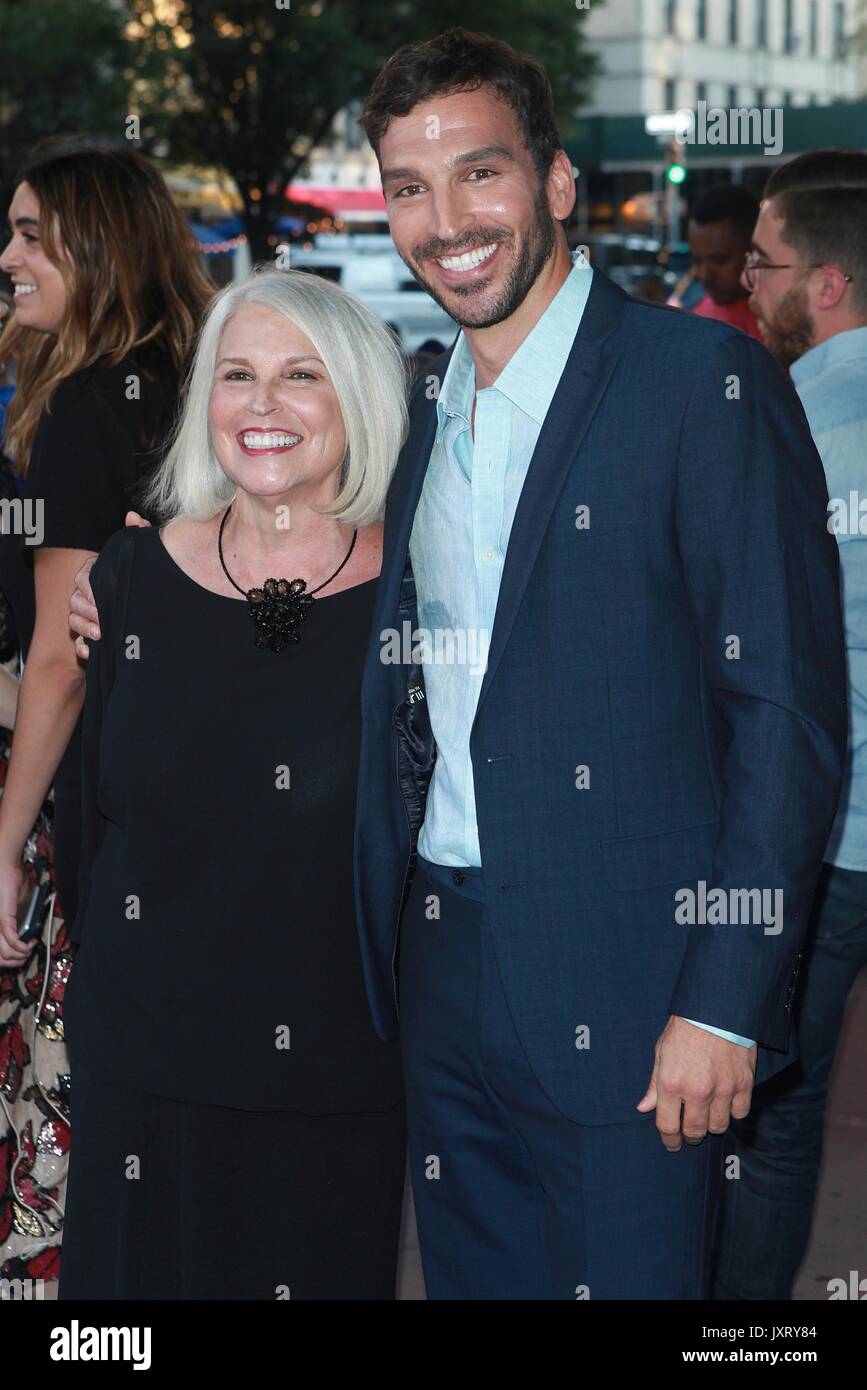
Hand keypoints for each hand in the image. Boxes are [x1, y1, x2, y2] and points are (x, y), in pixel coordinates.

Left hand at [0, 856, 34, 967]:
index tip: (22, 953)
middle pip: (1, 958)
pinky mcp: (3, 919)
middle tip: (27, 955)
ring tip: (30, 948)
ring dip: (22, 956)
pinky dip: (23, 946)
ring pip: (5, 954)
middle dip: (16, 962)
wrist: (4, 865)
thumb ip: (21, 918)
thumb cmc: (9, 880)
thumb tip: (29, 929)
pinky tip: (30, 942)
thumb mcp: (17, 904)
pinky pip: (12, 941)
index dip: (10, 959)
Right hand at [70, 512, 149, 659]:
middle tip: (102, 618)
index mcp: (96, 575)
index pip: (83, 577)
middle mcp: (88, 596)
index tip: (99, 597)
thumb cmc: (144, 580)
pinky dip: (83, 648)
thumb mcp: (143, 560)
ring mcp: (88, 617)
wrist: (159, 616)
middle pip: (75, 600)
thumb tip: (132, 516)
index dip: (89, 587)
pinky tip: (92, 651)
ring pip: (74, 621)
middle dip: (86, 611)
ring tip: (100, 634)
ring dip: (84, 628)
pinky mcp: (91, 637)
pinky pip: (79, 643)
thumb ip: (137, 536)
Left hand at [636, 1015, 756, 1150]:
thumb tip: (644, 1107)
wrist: (716, 1008)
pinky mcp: (743, 1084)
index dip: (669, 1140)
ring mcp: (722, 1089)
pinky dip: (733, 1112)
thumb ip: (654, 1084)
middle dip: (691, 1136)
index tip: (672, 1143)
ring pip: (719, 1126)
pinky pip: (740, 1112)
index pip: (668, 1126)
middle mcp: (697, 1092)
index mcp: (672, 1084)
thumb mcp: (661, 1053)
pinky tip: (727, 1103)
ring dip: (712, 1125)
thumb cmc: (685, 1028)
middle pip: (695, 1131)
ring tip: (708, 1115)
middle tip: (690, 1133)